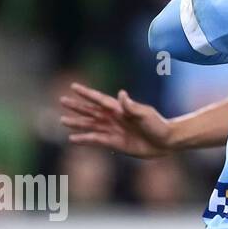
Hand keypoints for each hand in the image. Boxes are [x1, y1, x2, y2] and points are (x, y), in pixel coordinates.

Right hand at [59, 83, 174, 158]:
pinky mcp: (114, 142)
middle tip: (62, 100)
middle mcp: (114, 118)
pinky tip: (73, 139)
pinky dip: (84, 139)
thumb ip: (131, 106)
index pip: (99, 99)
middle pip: (91, 110)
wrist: (165, 142)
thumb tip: (121, 93)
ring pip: (90, 125)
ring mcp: (113, 130)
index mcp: (120, 108)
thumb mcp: (145, 114)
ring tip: (63, 120)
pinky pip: (95, 140)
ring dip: (77, 123)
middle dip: (77, 106)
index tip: (73, 86)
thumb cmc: (157, 125)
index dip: (86, 93)